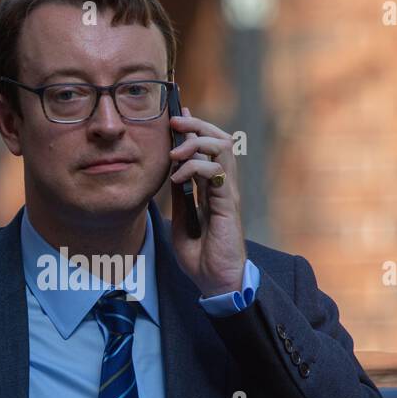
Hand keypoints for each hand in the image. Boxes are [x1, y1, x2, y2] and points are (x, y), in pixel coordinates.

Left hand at [168, 106, 246, 297]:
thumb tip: (169, 175)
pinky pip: (217, 171)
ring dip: (196, 142)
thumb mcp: (181, 221)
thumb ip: (179, 198)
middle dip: (196, 125)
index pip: (208, 147)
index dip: (194, 128)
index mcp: (212, 188)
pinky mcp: (228, 203)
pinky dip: (195, 167)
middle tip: (174, 122)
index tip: (176, 116)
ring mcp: (228, 192)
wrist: (215, 281)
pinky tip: (177, 179)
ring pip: (222, 147)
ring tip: (174, 153)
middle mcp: (223, 185)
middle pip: (219, 139)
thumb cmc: (201, 256)